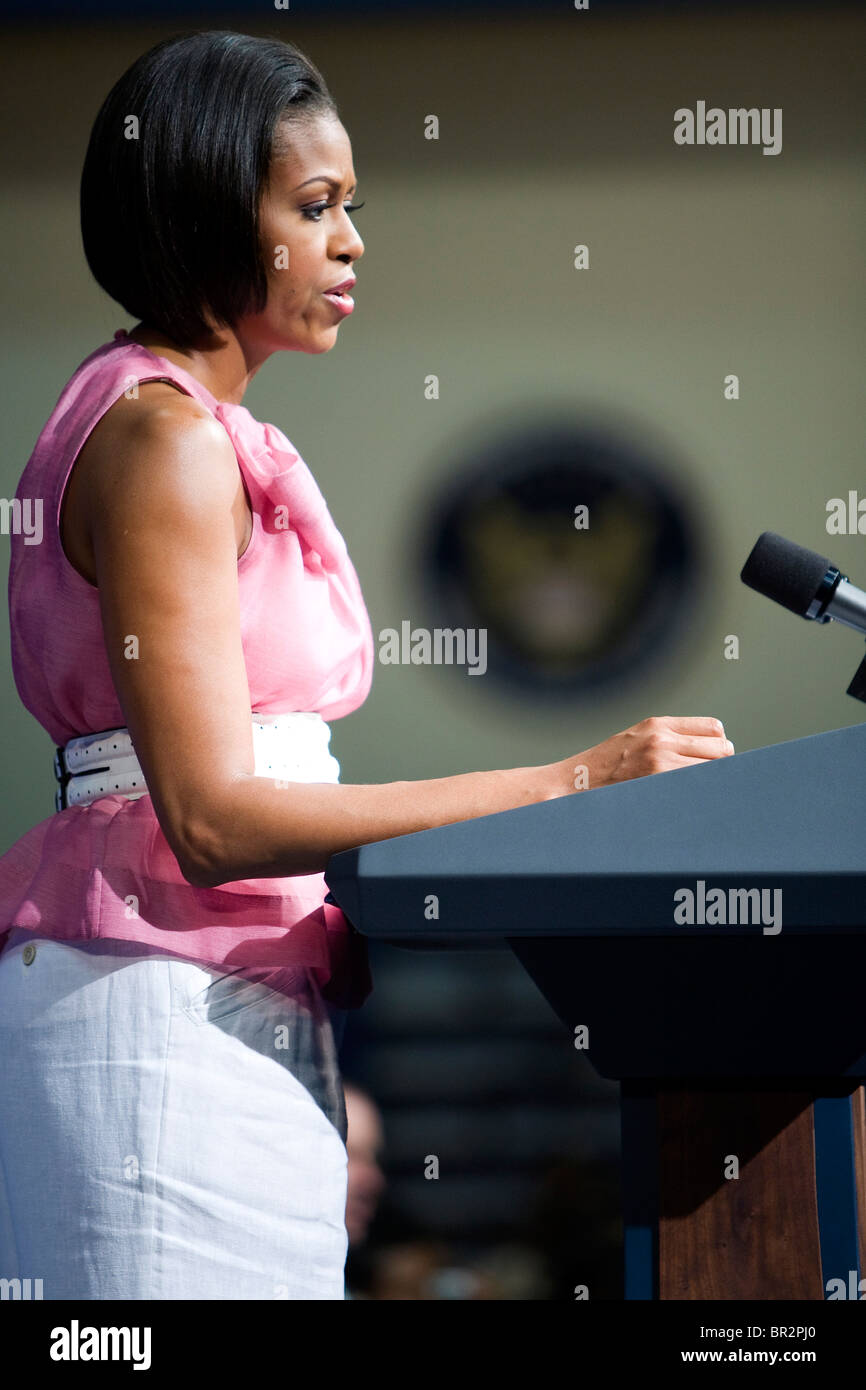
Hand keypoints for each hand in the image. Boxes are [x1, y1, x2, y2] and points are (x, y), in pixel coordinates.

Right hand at [555, 715, 733, 794]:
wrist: (572, 783)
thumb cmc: (603, 767)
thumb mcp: (634, 740)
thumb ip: (666, 739)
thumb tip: (710, 751)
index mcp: (657, 724)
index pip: (713, 728)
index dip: (718, 744)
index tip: (713, 758)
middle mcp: (662, 739)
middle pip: (720, 749)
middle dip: (720, 764)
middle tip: (709, 778)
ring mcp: (661, 762)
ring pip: (714, 769)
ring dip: (713, 780)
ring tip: (701, 790)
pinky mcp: (659, 783)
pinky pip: (698, 786)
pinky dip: (701, 793)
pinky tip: (692, 800)